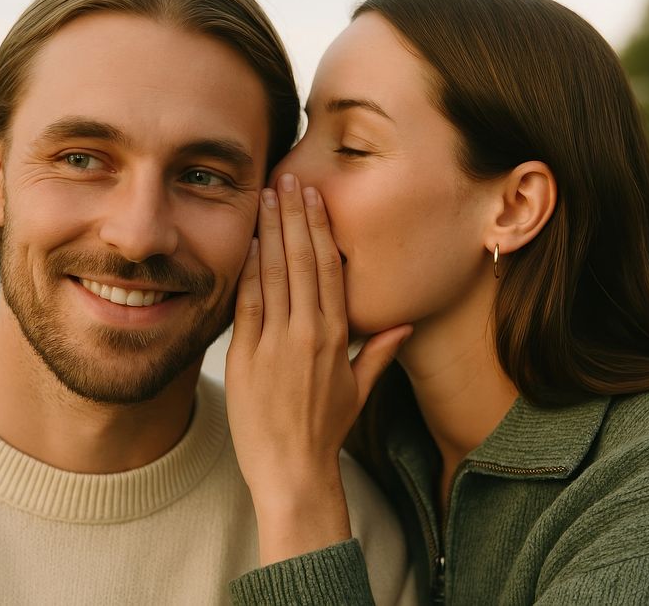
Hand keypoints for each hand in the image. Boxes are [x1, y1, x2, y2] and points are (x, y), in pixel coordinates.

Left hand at [225, 173, 411, 564]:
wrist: (292, 471)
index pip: (329, 268)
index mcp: (337, 337)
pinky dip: (249, 270)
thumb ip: (379, 354)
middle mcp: (308, 333)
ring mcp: (276, 343)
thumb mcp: (358, 391)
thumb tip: (402, 327)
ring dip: (271, 231)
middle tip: (287, 177)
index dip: (320, 228)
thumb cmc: (324, 431)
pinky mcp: (246, 357)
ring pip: (275, 274)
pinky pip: (248, 303)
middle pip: (302, 261)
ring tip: (267, 195)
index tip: (313, 197)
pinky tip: (249, 241)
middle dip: (294, 215)